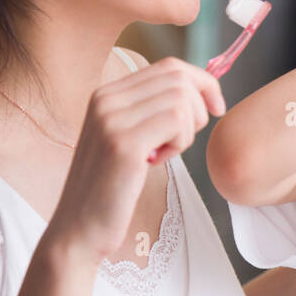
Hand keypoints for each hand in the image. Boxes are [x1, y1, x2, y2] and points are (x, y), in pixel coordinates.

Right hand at [45, 57, 225, 265]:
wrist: (78, 228)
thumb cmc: (112, 188)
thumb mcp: (129, 138)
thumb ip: (152, 110)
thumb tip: (200, 88)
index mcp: (106, 93)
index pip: (170, 67)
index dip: (202, 83)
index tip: (216, 108)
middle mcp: (106, 98)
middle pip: (179, 78)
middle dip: (198, 108)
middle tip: (182, 141)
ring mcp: (112, 119)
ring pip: (182, 99)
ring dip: (187, 130)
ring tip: (164, 153)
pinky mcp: (124, 143)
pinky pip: (177, 122)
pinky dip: (180, 142)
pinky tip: (157, 162)